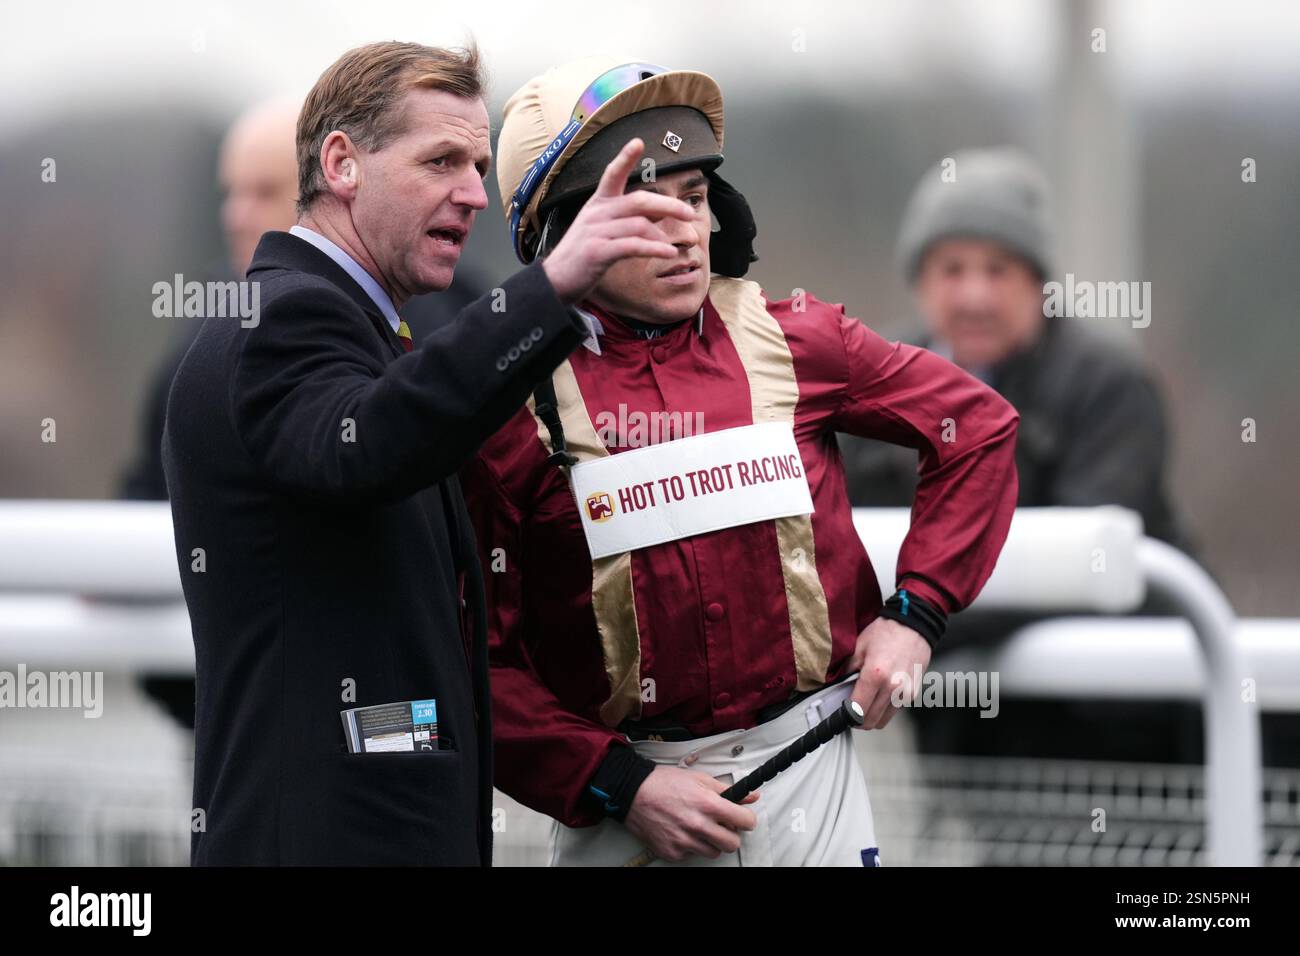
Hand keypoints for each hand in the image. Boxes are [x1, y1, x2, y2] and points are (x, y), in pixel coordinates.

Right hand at [540, 138, 695, 303]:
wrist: (555, 280)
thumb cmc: (583, 256)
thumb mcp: (603, 230)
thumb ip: (628, 219)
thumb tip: (660, 212)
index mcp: (597, 204)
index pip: (612, 174)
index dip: (625, 158)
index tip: (638, 142)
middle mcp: (597, 213)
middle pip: (639, 201)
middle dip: (668, 206)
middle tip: (689, 213)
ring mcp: (596, 232)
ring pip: (639, 224)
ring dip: (662, 236)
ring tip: (673, 247)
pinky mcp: (598, 252)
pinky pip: (633, 246)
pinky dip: (654, 248)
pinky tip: (669, 252)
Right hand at [623, 765, 758, 862]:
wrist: (633, 793)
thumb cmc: (664, 783)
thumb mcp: (699, 778)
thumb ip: (727, 790)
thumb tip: (751, 796)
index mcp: (707, 804)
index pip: (745, 822)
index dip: (747, 819)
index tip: (743, 819)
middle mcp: (697, 825)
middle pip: (732, 844)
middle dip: (731, 835)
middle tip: (722, 826)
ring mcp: (684, 841)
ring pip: (714, 853)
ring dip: (711, 842)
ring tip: (700, 828)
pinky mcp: (672, 852)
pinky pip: (691, 855)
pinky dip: (690, 846)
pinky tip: (682, 832)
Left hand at [849, 617, 932, 728]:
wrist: (915, 624)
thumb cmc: (887, 632)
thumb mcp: (859, 647)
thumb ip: (847, 671)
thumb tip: (838, 689)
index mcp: (875, 675)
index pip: (857, 710)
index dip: (846, 715)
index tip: (842, 712)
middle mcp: (893, 687)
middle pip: (870, 721)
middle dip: (857, 719)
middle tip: (851, 710)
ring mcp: (905, 692)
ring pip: (883, 720)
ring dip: (872, 716)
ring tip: (866, 701)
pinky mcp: (914, 693)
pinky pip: (894, 711)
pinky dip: (885, 708)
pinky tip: (880, 693)